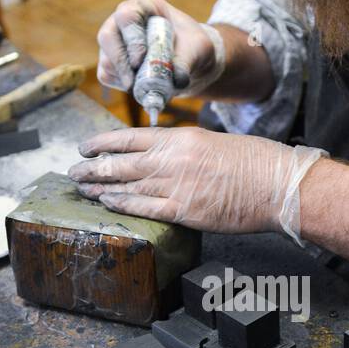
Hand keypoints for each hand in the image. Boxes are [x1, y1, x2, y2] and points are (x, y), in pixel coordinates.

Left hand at [68, 126, 325, 236]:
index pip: (130, 137)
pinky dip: (122, 205)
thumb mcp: (214, 142)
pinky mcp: (184, 210)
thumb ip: (184, 148)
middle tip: (72, 171)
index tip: (86, 147)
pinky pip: (144, 207)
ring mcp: (176, 185)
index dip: (103, 143)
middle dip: (93, 167)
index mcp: (181, 138)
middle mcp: (173, 159)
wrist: (276, 184)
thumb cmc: (254, 162)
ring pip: (127, 185)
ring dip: (100, 187)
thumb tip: (163, 154)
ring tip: (82, 188)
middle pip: (121, 161)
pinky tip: (107, 203)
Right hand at [96, 0, 219, 94]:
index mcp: (145, 4)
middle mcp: (124, 19)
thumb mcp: (198, 49)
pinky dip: (121, 85)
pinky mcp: (111, 61)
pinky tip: (141, 87)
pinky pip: (106, 75)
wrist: (193, 62)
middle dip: (121, 62)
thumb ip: (187, 59)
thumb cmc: (194, 47)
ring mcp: (114, 40)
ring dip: (124, 78)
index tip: (141, 59)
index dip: (132, 39)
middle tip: (136, 82)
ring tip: (147, 86)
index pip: (127, 16)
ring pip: (106, 59)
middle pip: (108, 36)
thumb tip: (177, 79)